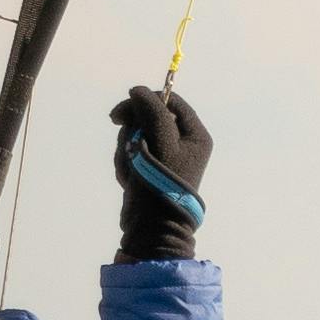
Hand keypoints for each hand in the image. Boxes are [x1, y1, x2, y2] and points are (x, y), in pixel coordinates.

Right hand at [110, 79, 212, 263]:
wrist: (151, 229)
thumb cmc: (161, 185)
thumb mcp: (160, 142)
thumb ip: (151, 112)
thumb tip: (138, 91)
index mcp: (195, 135)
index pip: (170, 102)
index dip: (146, 101)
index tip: (124, 110)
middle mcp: (182, 144)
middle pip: (149, 116)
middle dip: (133, 131)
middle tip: (127, 142)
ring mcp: (164, 157)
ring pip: (135, 134)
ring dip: (126, 150)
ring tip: (132, 170)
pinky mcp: (148, 168)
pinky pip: (129, 153)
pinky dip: (125, 164)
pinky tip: (129, 180)